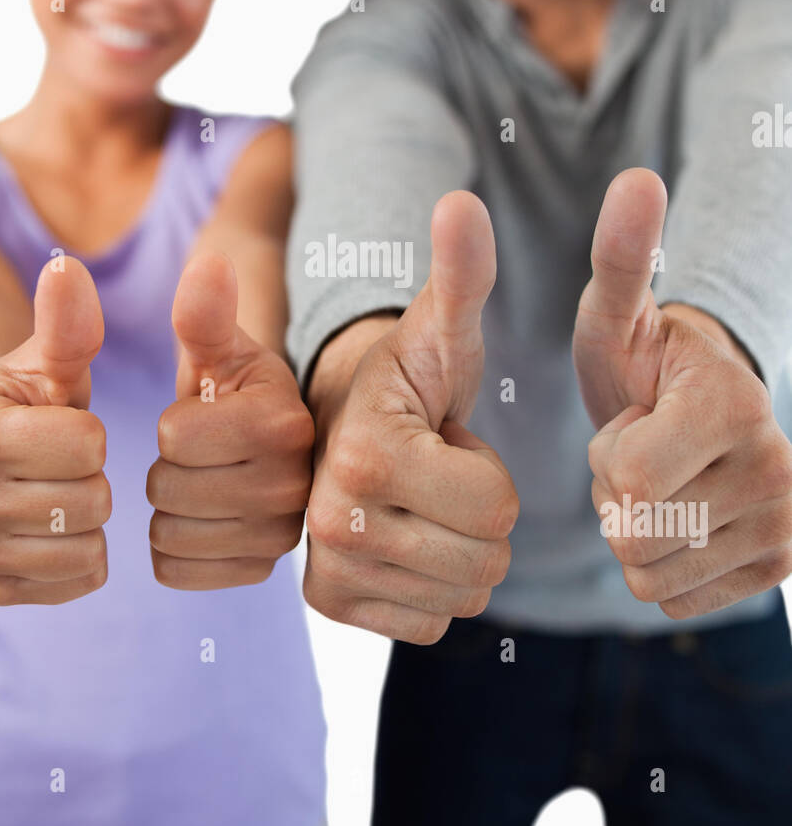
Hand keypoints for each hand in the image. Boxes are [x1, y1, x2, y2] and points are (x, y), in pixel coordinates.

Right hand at [0, 256, 110, 604]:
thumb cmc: (35, 398)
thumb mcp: (53, 360)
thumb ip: (67, 323)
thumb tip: (67, 266)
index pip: (87, 446)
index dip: (94, 432)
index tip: (67, 424)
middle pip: (89, 501)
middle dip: (95, 478)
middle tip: (68, 465)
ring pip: (84, 548)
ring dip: (93, 521)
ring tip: (65, 494)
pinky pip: (77, 583)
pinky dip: (85, 559)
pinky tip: (62, 531)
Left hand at [146, 251, 313, 588]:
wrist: (268, 443)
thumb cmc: (233, 388)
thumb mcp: (219, 348)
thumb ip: (206, 313)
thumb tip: (211, 261)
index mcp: (284, 422)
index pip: (174, 436)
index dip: (171, 422)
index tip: (204, 413)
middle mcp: (295, 485)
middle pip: (169, 490)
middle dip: (166, 467)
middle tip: (198, 453)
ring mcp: (282, 536)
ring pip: (168, 535)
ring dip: (167, 508)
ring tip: (200, 481)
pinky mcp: (260, 571)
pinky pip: (176, 571)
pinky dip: (173, 548)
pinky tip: (200, 518)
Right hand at [304, 191, 518, 644]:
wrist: (346, 423)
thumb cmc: (408, 377)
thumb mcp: (441, 327)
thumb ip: (460, 271)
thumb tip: (463, 202)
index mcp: (365, 455)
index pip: (497, 511)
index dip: (489, 473)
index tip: (444, 440)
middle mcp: (332, 521)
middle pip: (485, 562)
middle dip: (481, 518)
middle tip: (437, 474)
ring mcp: (328, 569)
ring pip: (463, 598)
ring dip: (460, 552)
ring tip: (422, 502)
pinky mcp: (332, 604)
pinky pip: (432, 624)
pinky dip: (433, 588)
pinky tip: (405, 539)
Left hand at [573, 167, 791, 618]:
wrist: (694, 409)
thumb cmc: (643, 358)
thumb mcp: (617, 312)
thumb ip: (624, 258)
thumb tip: (637, 178)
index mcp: (733, 406)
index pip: (627, 480)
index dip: (606, 456)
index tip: (631, 421)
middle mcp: (774, 470)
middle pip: (633, 534)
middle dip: (614, 499)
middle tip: (640, 454)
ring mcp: (783, 525)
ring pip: (647, 574)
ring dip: (633, 533)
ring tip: (656, 484)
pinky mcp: (777, 568)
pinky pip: (672, 600)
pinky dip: (660, 569)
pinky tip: (676, 517)